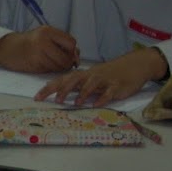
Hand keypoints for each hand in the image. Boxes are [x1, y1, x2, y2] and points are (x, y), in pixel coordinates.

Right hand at [0, 26, 80, 73]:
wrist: (7, 48)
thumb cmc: (29, 42)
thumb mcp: (45, 36)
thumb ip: (62, 43)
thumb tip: (77, 56)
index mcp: (48, 31)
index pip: (71, 43)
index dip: (72, 51)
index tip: (69, 54)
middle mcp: (43, 40)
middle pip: (66, 57)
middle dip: (66, 62)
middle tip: (61, 62)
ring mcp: (38, 53)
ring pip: (59, 66)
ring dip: (58, 68)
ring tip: (50, 62)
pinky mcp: (34, 64)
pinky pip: (49, 70)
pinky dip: (49, 70)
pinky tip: (42, 64)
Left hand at [36, 49, 166, 105]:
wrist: (134, 65)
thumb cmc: (109, 74)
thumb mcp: (91, 79)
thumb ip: (77, 86)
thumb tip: (58, 93)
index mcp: (83, 75)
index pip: (62, 79)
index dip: (49, 88)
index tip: (37, 97)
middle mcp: (91, 75)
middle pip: (74, 79)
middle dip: (63, 89)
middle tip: (54, 100)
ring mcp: (105, 80)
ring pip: (91, 84)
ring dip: (83, 93)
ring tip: (75, 103)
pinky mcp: (118, 86)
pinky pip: (109, 92)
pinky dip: (103, 98)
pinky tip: (97, 105)